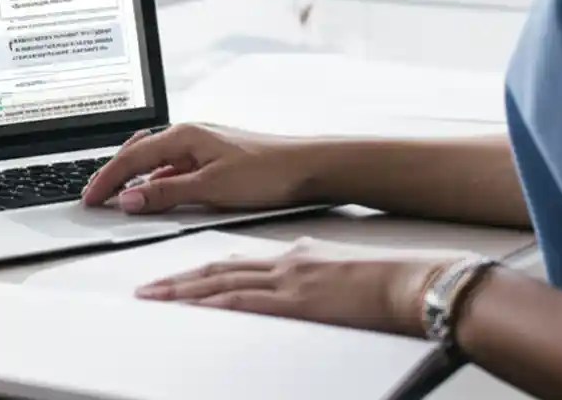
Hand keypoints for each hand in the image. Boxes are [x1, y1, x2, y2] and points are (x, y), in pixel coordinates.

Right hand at [81, 123, 314, 213]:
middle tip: (94, 194)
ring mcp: (202, 145)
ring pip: (155, 160)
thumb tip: (128, 199)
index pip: (131, 158)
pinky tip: (156, 193)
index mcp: (183, 136)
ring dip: (133, 177)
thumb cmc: (267, 172)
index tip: (90, 198)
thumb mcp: (210, 188)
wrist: (309, 167)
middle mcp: (189, 135)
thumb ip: (166, 194)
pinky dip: (156, 180)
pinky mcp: (214, 158)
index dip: (107, 179)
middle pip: (138, 153)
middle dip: (113, 173)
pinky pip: (173, 167)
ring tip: (116, 193)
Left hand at [134, 240, 451, 335]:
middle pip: (218, 269)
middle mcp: (284, 262)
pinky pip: (239, 301)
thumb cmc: (388, 281)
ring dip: (182, 291)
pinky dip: (208, 303)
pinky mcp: (292, 300)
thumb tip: (301, 277)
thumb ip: (314, 271)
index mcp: (295, 254)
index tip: (180, 275)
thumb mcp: (341, 269)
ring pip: (219, 282)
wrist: (412, 282)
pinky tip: (188, 308)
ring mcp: (285, 280)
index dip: (204, 269)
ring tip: (153, 298)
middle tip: (149, 288)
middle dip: (180, 278)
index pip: (237, 261)